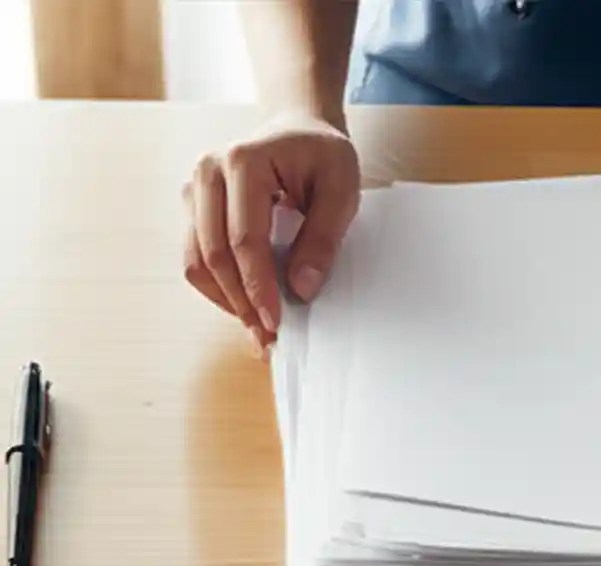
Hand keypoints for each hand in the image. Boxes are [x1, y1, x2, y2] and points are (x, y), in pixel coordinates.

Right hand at [182, 113, 359, 351]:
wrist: (299, 129)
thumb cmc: (322, 154)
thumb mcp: (342, 189)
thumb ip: (324, 237)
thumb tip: (302, 287)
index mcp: (242, 161)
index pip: (244, 239)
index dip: (259, 287)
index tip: (278, 321)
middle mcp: (207, 172)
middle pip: (213, 255)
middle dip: (241, 302)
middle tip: (269, 336)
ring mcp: (194, 190)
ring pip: (196, 261)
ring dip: (227, 301)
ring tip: (259, 328)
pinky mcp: (193, 207)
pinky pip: (197, 257)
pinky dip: (220, 287)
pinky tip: (247, 305)